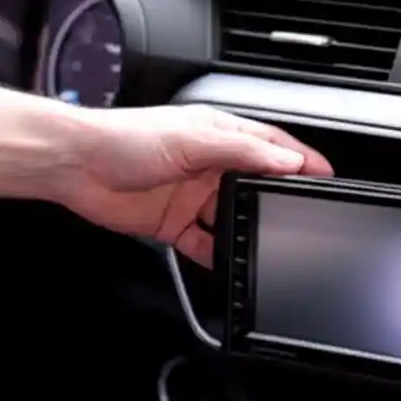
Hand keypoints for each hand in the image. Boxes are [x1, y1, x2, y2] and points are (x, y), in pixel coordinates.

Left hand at [57, 104, 332, 265]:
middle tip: (301, 217)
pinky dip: (217, 255)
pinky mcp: (173, 222)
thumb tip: (286, 161)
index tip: (325, 177)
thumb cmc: (123, 138)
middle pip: (256, 185)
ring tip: (266, 244)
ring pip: (232, 218)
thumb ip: (241, 152)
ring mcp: (192, 195)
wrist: (75, 166)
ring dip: (247, 230)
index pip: (272, 147)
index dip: (300, 161)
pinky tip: (229, 264)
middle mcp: (209, 165)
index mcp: (218, 136)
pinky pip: (204, 244)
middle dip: (277, 201)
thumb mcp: (191, 140)